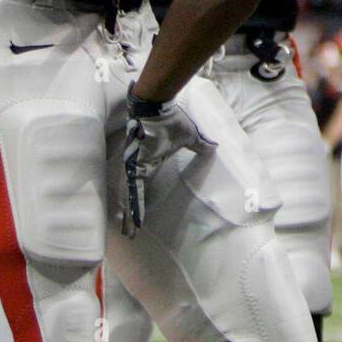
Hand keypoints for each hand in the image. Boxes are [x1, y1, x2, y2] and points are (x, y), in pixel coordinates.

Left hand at [122, 90, 216, 237]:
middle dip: (131, 215)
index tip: (138, 218)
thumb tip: (213, 146)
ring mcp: (134, 166)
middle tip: (129, 234)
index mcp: (148, 162)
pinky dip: (132, 203)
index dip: (140, 202)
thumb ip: (199, 144)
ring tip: (128, 232)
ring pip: (129, 196)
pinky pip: (132, 189)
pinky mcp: (134, 164)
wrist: (157, 107)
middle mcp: (138, 167)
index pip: (141, 188)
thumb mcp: (189, 136)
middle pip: (132, 196)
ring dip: (130, 214)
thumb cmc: (171, 120)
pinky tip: (129, 216)